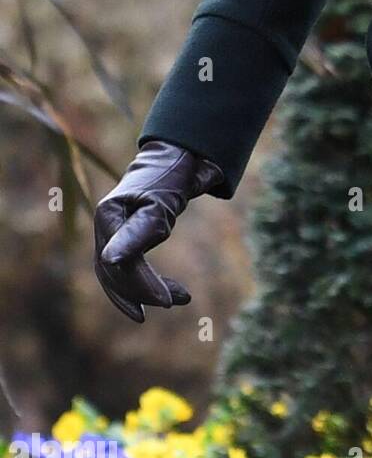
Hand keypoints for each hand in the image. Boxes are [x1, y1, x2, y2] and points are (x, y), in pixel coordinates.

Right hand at [94, 140, 225, 322]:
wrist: (180, 156)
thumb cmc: (169, 177)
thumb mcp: (157, 205)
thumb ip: (137, 233)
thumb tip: (110, 262)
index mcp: (107, 216)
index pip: (118, 262)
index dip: (139, 285)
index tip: (166, 301)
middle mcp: (106, 227)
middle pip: (115, 272)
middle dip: (144, 291)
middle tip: (176, 301)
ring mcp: (114, 232)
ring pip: (121, 274)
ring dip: (146, 291)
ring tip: (180, 299)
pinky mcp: (128, 237)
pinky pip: (130, 268)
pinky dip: (146, 283)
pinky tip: (167, 294)